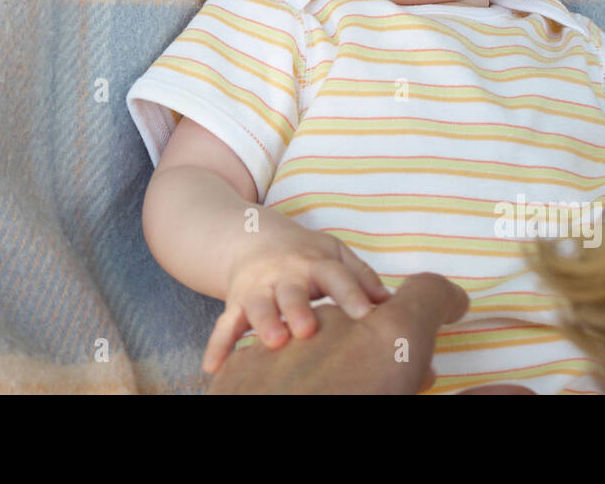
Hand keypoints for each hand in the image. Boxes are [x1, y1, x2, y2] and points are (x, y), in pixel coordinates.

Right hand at [201, 226, 390, 374]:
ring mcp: (258, 287)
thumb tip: (390, 301)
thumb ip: (361, 275)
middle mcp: (284, 273)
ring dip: (264, 323)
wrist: (252, 237)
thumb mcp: (334, 254)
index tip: (368, 313)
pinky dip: (217, 346)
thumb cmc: (306, 255)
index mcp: (314, 262)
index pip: (336, 276)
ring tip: (273, 343)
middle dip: (298, 309)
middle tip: (308, 330)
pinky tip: (213, 368)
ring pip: (258, 305)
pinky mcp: (235, 303)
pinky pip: (224, 325)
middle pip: (291, 291)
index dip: (351, 293)